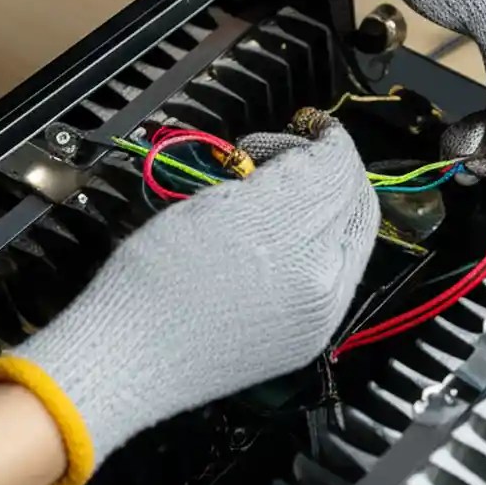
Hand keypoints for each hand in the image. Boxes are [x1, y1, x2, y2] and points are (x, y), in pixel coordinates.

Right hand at [0, 123, 378, 484]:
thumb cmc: (151, 277)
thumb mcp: (210, 205)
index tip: (311, 124)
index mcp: (285, 236)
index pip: (335, 170)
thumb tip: (303, 158)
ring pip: (355, 238)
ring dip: (331, 206)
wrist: (130, 360)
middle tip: (293, 155)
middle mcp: (319, 278)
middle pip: (355, 201)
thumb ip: (269, 179)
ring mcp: (321, 314)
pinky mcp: (314, 337)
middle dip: (331, 167)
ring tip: (281, 197)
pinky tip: (287, 237)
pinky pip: (341, 276)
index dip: (328, 139)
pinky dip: (326, 244)